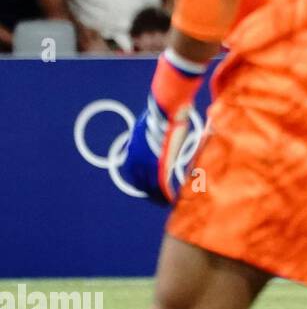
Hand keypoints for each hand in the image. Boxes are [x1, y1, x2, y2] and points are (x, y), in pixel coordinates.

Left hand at [121, 51, 206, 203]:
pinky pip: (162, 185)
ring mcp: (148, 161)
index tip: (148, 188)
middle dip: (149, 193)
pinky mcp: (161, 163)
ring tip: (166, 202)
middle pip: (141, 183)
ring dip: (159, 197)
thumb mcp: (151, 126)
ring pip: (151, 187)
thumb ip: (152, 137)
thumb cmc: (162, 112)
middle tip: (158, 199)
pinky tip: (172, 200)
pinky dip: (166, 194)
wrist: (166, 107)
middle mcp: (137, 158)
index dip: (140, 183)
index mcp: (132, 150)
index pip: (132, 174)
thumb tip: (159, 136)